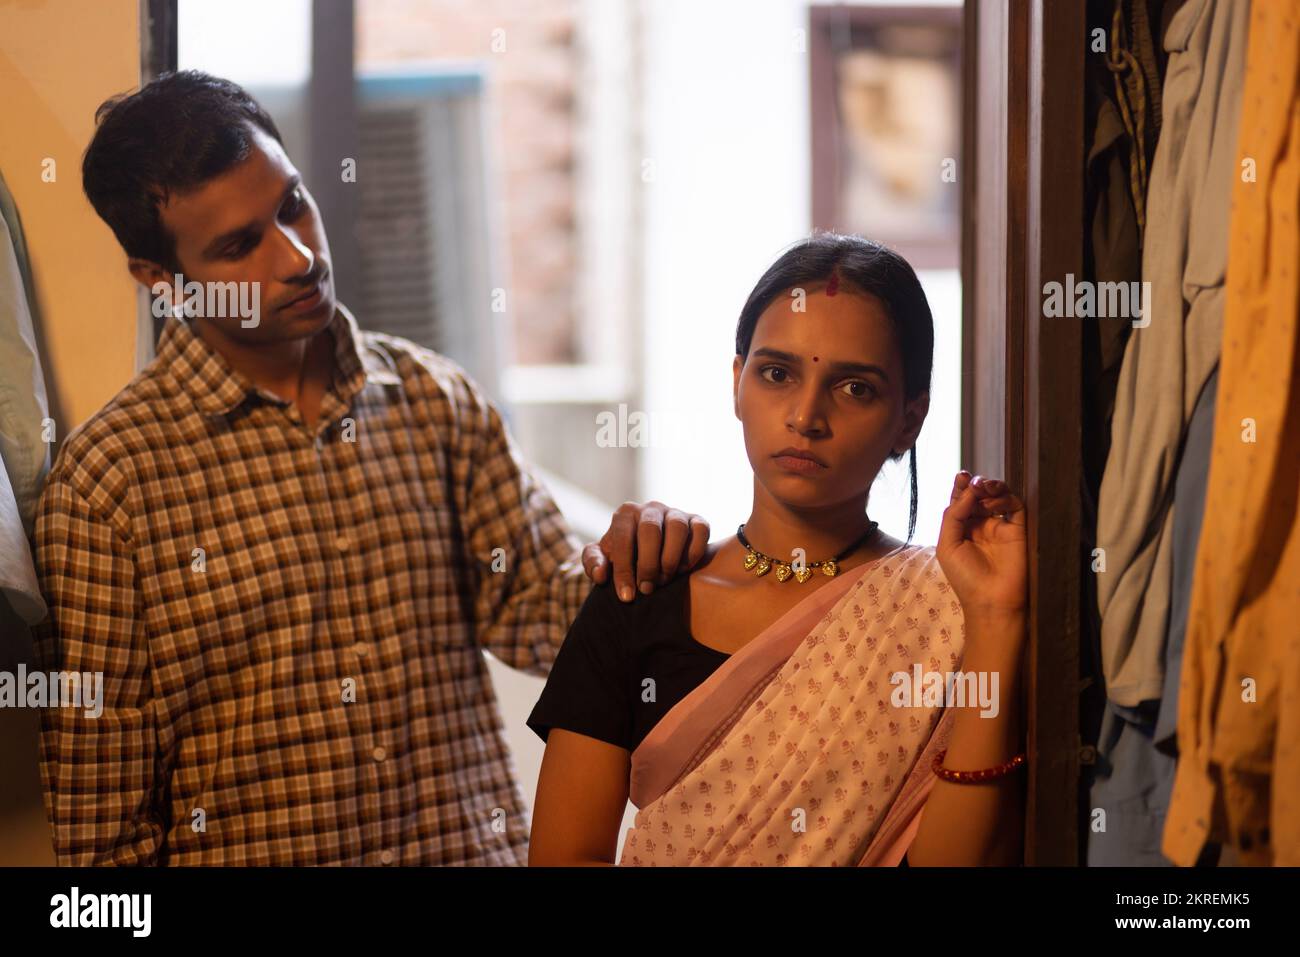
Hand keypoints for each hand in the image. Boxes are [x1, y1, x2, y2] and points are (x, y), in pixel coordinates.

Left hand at [582, 501, 709, 601]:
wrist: (650, 550)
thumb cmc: (625, 555)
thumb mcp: (604, 558)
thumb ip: (593, 563)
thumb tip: (600, 575)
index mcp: (625, 514)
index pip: (622, 537)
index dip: (623, 569)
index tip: (627, 595)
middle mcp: (651, 508)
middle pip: (650, 530)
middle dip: (648, 565)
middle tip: (647, 589)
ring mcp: (675, 512)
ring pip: (677, 528)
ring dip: (670, 559)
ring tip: (664, 580)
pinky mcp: (697, 521)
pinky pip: (700, 530)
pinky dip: (693, 553)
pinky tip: (682, 570)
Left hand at [936, 471, 1026, 622]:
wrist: (991, 600)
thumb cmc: (965, 577)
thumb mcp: (947, 545)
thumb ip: (953, 516)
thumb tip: (967, 491)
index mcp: (962, 529)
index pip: (962, 501)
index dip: (961, 486)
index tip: (961, 475)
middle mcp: (981, 525)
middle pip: (979, 495)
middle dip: (974, 484)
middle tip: (972, 482)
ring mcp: (1000, 526)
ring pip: (998, 496)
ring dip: (990, 487)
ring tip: (982, 488)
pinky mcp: (1018, 530)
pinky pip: (1014, 506)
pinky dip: (1004, 499)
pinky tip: (993, 504)